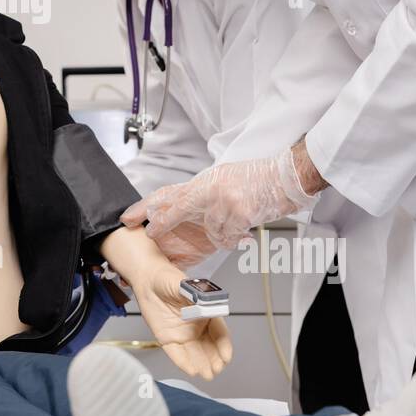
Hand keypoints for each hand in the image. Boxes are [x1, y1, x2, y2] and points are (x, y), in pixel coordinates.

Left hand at [121, 144, 318, 256]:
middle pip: (177, 210)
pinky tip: (243, 228)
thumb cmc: (258, 177)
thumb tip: (183, 207)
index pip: (168, 194)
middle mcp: (211, 190)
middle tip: (151, 233)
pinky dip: (234, 238)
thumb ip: (203, 194)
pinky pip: (229, 237)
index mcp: (205, 181)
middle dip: (163, 224)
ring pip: (209, 231)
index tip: (129, 217)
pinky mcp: (239, 216)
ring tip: (234, 221)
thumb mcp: (223, 178)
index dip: (146, 207)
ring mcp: (224, 204)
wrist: (286, 177)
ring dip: (219, 234)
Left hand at [129, 260, 232, 379]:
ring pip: (196, 353)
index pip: (219, 332)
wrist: (147, 279)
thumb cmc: (167, 278)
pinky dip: (184, 362)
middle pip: (210, 347)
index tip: (226, 356)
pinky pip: (177, 353)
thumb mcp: (182, 284)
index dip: (224, 345)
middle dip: (215, 359)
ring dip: (202, 365)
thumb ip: (193, 295)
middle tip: (217, 368)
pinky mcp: (168, 339)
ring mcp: (183, 334)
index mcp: (206, 312)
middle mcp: (197, 326)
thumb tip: (204, 302)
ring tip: (208, 374)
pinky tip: (191, 370)